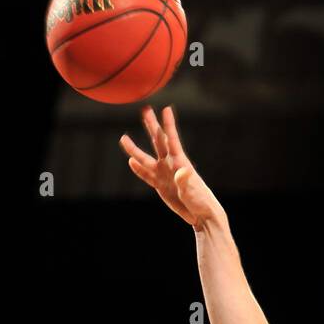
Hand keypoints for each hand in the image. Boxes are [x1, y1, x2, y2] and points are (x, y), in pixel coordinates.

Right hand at [119, 105, 221, 229]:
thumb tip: (182, 171)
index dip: (169, 125)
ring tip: (124, 138)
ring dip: (135, 149)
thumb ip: (185, 180)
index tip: (166, 109)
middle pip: (158, 142)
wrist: (200, 214)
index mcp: (180, 162)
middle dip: (152, 125)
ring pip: (146, 158)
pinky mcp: (159, 185)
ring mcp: (163, 174)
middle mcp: (170, 164)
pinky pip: (146, 175)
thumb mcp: (192, 191)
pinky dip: (138, 169)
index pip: (172, 140)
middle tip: (146, 109)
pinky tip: (130, 162)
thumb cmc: (200, 200)